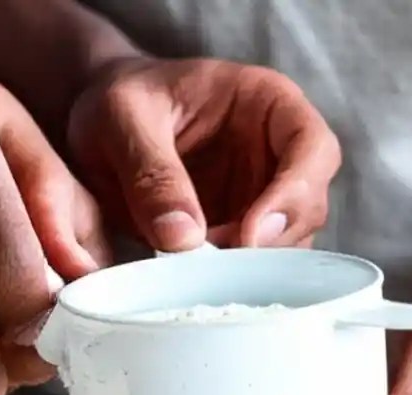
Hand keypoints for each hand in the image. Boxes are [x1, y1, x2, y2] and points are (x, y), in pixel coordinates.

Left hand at [67, 58, 340, 250]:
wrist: (97, 126)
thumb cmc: (117, 101)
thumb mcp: (121, 118)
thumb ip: (150, 171)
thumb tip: (182, 238)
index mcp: (267, 101)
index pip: (314, 146)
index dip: (296, 194)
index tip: (251, 234)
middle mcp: (278, 151)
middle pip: (309, 206)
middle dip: (270, 242)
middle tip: (215, 261)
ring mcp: (263, 195)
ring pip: (287, 244)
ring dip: (250, 265)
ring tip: (193, 266)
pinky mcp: (240, 232)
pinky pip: (253, 264)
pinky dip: (229, 277)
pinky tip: (192, 276)